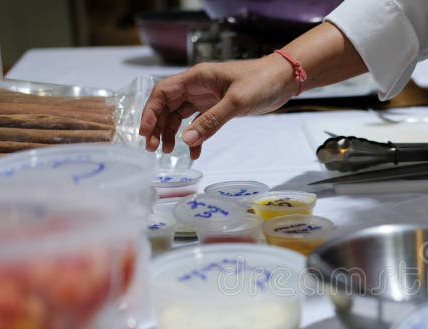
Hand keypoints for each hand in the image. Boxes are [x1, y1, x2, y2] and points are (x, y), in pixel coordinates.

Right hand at [139, 54, 296, 159]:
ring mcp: (207, 97)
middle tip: (153, 149)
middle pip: (167, 105)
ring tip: (168, 152)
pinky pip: (199, 123)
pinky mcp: (217, 107)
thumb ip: (211, 122)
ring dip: (172, 133)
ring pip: (180, 115)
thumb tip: (186, 140)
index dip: (150, 112)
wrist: (283, 79)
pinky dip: (195, 137)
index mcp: (196, 78)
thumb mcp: (235, 102)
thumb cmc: (261, 82)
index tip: (144, 133)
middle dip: (158, 126)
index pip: (162, 93)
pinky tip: (194, 152)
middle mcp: (197, 87)